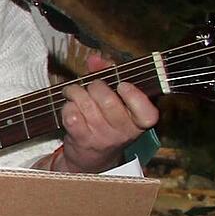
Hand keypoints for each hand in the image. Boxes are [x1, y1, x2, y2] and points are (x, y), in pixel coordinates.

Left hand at [51, 54, 157, 173]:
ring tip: (74, 91)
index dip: (134, 96)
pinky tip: (69, 106)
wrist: (91, 157)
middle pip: (108, 101)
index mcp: (139, 122)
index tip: (123, 85)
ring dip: (76, 92)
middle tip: (92, 86)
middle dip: (95, 86)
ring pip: (86, 105)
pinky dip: (67, 106)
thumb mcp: (117, 100)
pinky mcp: (81, 140)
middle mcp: (123, 132)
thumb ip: (109, 74)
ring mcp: (102, 137)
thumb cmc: (106, 120)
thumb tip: (95, 58)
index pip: (147, 114)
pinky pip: (71, 115)